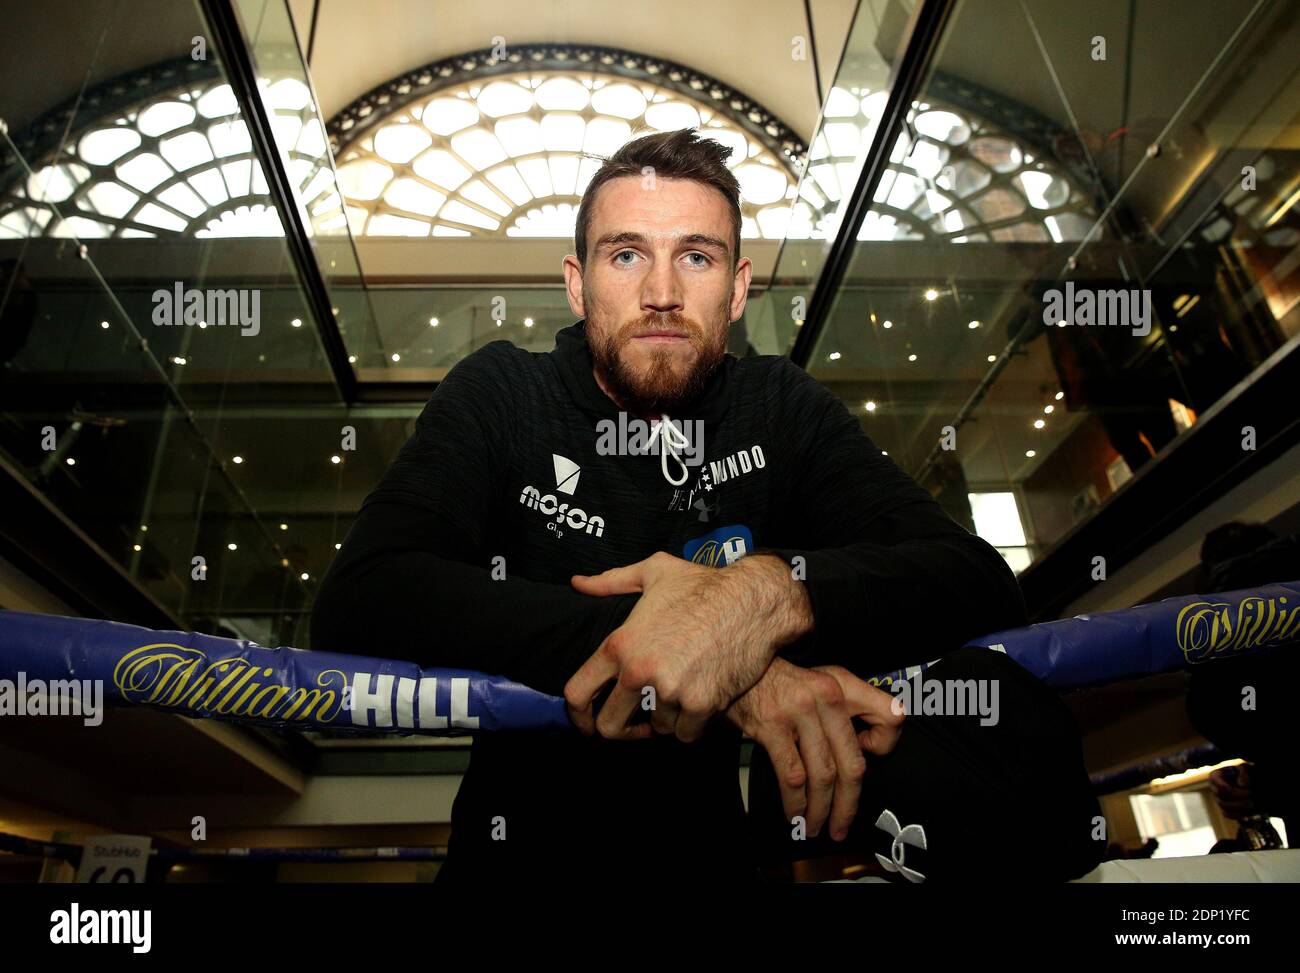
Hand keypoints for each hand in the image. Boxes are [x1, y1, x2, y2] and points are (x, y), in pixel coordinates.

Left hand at [565, 552, 811, 742]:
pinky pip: (686, 734)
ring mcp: (670, 691)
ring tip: (682, 692)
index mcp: (620, 644)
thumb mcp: (653, 572)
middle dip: (622, 730)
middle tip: (637, 723)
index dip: (578, 716)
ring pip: (657, 728)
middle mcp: (639, 672)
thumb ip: (611, 581)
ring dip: (667, 717)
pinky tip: (701, 700)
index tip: (588, 724)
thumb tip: (579, 583)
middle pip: (610, 726)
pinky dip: (693, 724)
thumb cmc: (703, 585)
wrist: (752, 601)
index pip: (577, 694)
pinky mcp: (701, 705)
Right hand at [726, 659, 902, 840]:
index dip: (885, 744)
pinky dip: (796, 803)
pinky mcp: (772, 726)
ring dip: (820, 810)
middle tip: (842, 826)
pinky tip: (794, 814)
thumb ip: (844, 711)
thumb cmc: (780, 683)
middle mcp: (827, 695)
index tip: (868, 757)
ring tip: (815, 826)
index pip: (890, 715)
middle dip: (848, 804)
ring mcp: (799, 711)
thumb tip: (863, 751)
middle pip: (852, 763)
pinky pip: (793, 776)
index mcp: (844, 685)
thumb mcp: (820, 681)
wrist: (736, 670)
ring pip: (823, 775)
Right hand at [1209, 765, 1254, 820]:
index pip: (1216, 781)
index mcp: (1215, 776)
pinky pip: (1227, 814)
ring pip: (1224, 806)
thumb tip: (1242, 785)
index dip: (1226, 786)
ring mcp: (1218, 799)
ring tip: (1251, 803)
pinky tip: (1246, 812)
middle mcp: (1214, 788)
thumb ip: (1243, 773)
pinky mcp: (1224, 808)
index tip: (1242, 786)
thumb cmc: (1244, 773)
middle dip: (1237, 796)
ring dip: (1238, 806)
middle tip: (1250, 793)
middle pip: (1221, 795)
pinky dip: (1236, 814)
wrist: (1247, 782)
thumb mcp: (1243, 769)